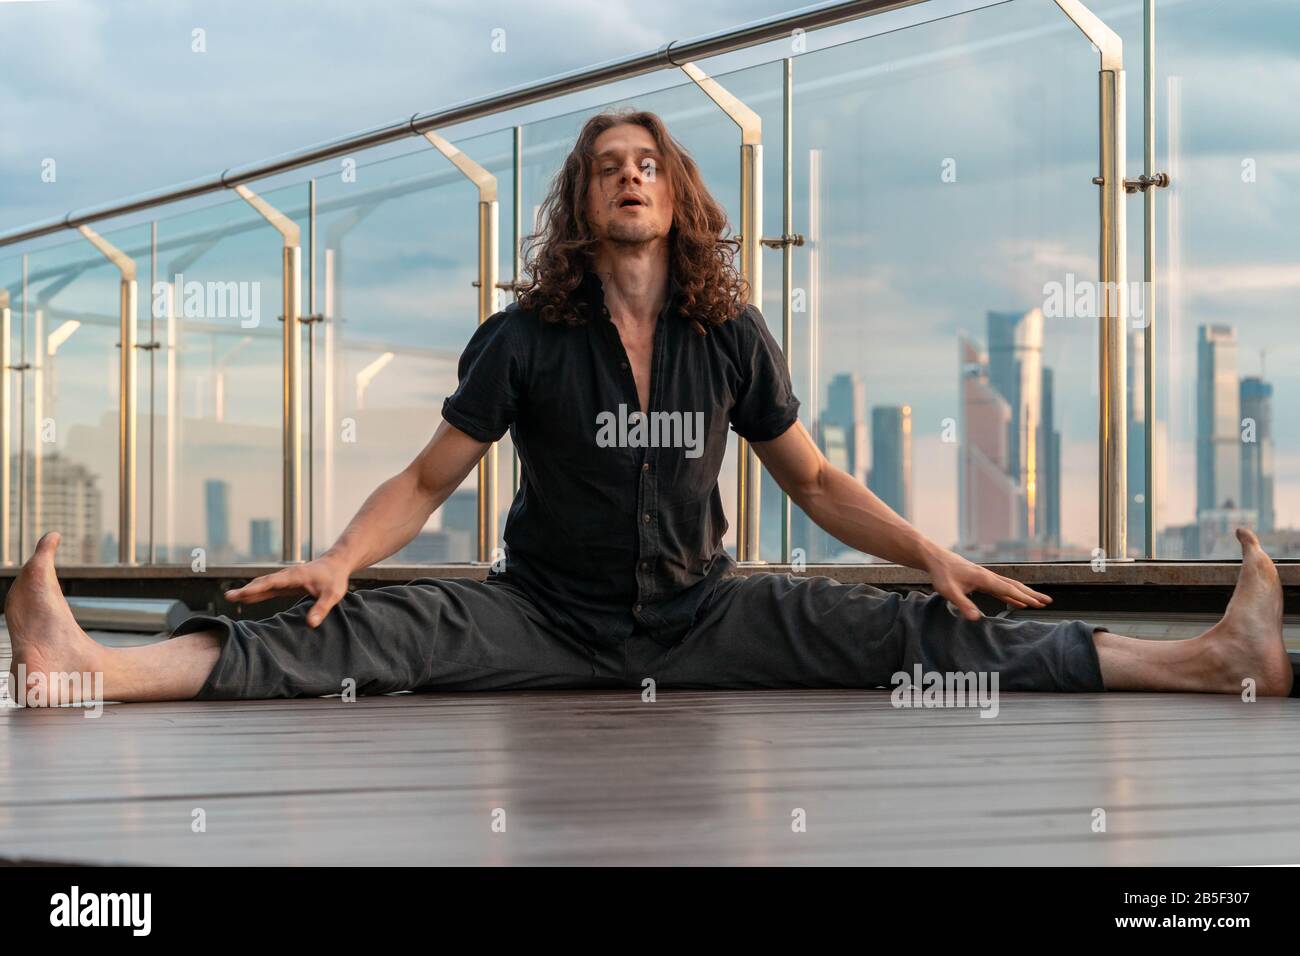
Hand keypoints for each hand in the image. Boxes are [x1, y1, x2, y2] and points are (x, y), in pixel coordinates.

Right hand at [223, 553, 351, 627]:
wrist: (336, 564)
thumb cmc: (335, 579)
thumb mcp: (332, 595)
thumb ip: (321, 608)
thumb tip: (311, 624)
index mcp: (294, 576)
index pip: (271, 583)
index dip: (256, 589)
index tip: (241, 594)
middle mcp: (286, 576)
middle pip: (262, 582)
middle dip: (245, 589)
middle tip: (228, 596)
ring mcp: (285, 580)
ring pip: (263, 584)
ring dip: (248, 591)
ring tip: (231, 597)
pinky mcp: (287, 584)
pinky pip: (269, 588)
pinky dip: (257, 592)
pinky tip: (247, 598)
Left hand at [921, 545, 1051, 621]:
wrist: (936, 558)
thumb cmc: (942, 574)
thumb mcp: (949, 592)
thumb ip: (963, 604)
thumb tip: (976, 618)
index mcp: (984, 579)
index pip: (1008, 590)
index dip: (1022, 598)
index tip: (1036, 604)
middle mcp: (989, 576)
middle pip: (1014, 586)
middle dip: (1031, 594)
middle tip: (1047, 601)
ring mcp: (986, 577)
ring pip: (1010, 586)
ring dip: (1025, 593)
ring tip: (1038, 600)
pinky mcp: (982, 579)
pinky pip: (1001, 587)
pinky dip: (1012, 594)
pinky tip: (1016, 601)